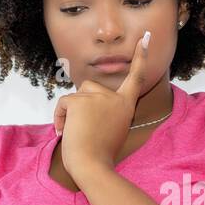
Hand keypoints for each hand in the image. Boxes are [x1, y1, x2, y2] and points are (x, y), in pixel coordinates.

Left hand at [55, 30, 151, 179]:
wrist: (92, 166)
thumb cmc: (99, 156)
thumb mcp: (111, 130)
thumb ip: (105, 112)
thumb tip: (83, 104)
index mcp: (126, 106)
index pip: (135, 78)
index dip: (141, 57)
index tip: (145, 38)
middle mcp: (115, 98)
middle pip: (91, 88)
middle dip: (81, 104)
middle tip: (83, 129)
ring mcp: (98, 98)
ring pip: (75, 96)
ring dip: (69, 112)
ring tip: (73, 133)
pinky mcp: (81, 101)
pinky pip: (64, 102)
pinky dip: (59, 116)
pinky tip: (64, 132)